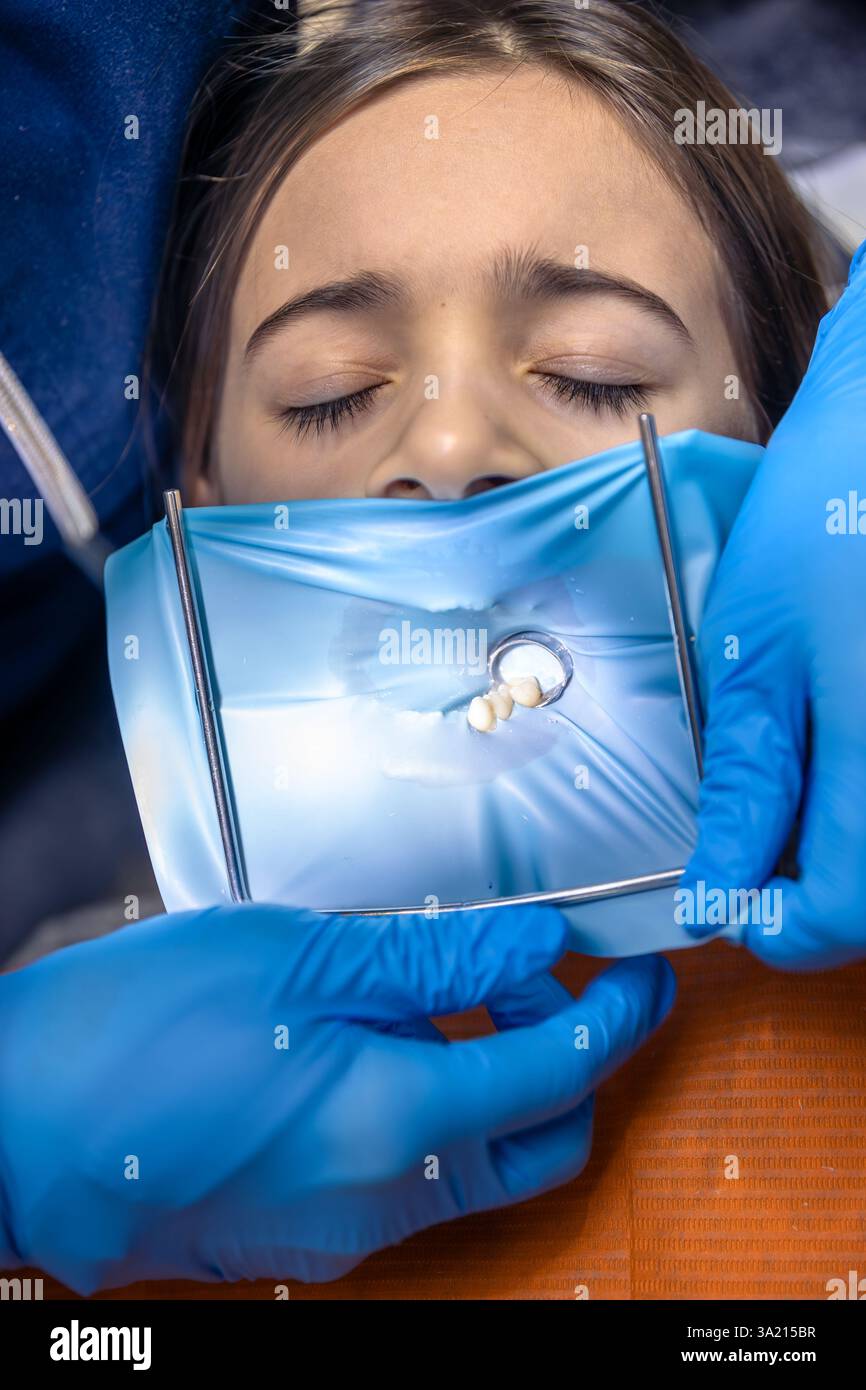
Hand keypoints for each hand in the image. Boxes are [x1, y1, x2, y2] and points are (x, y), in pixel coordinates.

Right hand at [0, 902, 674, 1292]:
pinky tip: (378, 1040)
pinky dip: (432, 1109)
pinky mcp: (303, 1229)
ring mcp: (344, 1226)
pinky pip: (410, 1176)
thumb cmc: (134, 1030)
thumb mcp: (297, 956)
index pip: (562, 1069)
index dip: (617, 1014)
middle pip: (540, 1140)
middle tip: (541, 975)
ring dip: (495, 1080)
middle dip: (570, 1057)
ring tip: (442, 991)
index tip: (641, 974)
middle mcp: (388, 1199)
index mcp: (399, 1123)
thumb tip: (532, 943)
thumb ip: (432, 956)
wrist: (13, 1127)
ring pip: (476, 1160)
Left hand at [683, 240, 865, 969]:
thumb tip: (717, 890)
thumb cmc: (826, 523)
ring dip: (841, 846)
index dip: (770, 925)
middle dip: (809, 888)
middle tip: (752, 838)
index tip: (723, 895)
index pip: (837, 915)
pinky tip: (835, 747)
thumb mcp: (753, 660)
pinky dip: (862, 793)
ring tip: (792, 783)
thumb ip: (745, 787)